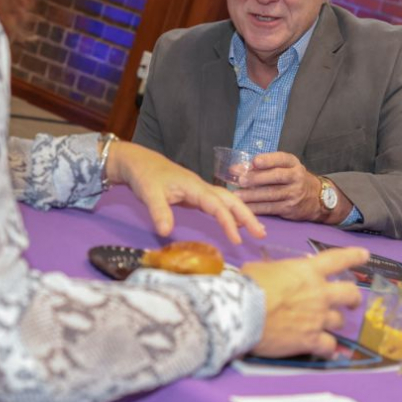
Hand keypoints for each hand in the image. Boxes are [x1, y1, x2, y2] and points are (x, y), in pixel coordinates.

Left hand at [106, 140, 265, 243]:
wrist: (139, 162)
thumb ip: (159, 212)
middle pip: (230, 200)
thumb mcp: (148, 194)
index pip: (217, 205)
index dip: (228, 222)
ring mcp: (199, 190)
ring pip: (227, 200)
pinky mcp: (195, 194)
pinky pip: (218, 204)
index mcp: (194, 186)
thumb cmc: (145, 175)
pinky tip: (236, 222)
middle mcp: (201, 187)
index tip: (237, 239)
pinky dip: (230, 212)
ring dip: (242, 214)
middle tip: (262, 234)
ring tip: (257, 230)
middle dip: (247, 216)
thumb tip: (166, 232)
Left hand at [236, 152, 349, 223]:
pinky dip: (256, 208)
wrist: (316, 198)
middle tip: (241, 180)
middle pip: (276, 177)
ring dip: (252, 195)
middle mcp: (296, 177)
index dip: (268, 160)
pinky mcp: (289, 209)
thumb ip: (262, 167)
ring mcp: (294, 194)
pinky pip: (270, 208)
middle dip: (257, 178)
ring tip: (237, 195)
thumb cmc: (292, 179)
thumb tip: (235, 169)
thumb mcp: (284, 167)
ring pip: (271, 194)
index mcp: (293, 163)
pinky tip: (245, 207)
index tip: (254, 161)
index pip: (281, 159)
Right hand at [242, 247, 367, 357]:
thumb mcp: (262, 268)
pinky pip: (329, 346)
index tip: (364, 255)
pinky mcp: (312, 340)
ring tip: (325, 327)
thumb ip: (278, 271)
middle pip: (350, 294)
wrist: (243, 313)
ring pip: (339, 321)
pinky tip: (326, 351)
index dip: (353, 256)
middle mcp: (319, 293)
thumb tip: (278, 274)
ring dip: (333, 323)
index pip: (338, 259)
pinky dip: (328, 349)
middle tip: (351, 302)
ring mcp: (318, 318)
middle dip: (353, 298)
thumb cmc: (249, 285)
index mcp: (308, 271)